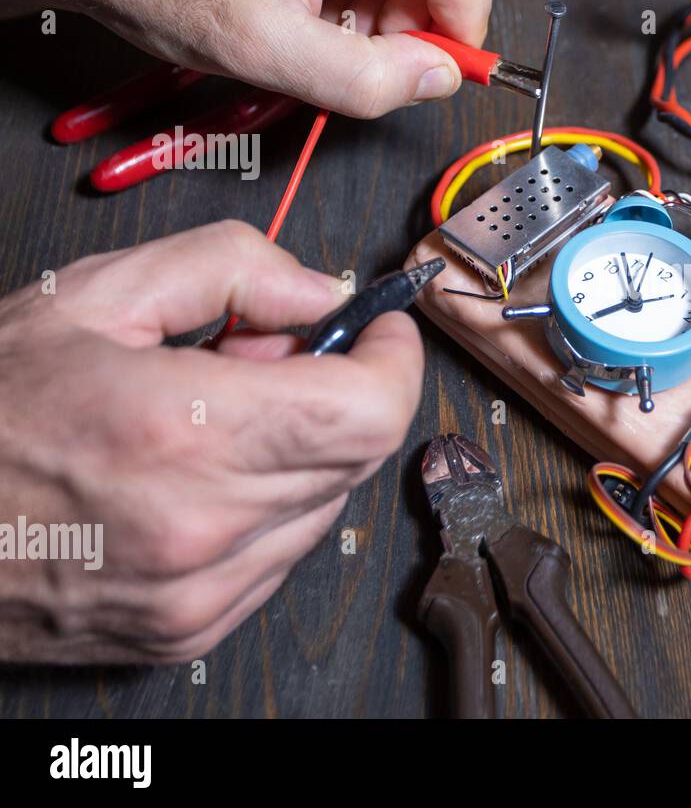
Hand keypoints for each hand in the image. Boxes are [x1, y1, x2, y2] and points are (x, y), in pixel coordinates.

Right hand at [0, 221, 422, 662]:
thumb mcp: (90, 297)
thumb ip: (228, 271)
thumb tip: (321, 291)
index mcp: (183, 433)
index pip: (369, 411)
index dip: (391, 360)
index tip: (380, 329)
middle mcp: (202, 527)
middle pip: (356, 455)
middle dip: (341, 391)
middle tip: (272, 355)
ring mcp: (196, 592)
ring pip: (325, 505)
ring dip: (304, 451)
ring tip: (219, 416)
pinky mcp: (186, 628)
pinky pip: (280, 555)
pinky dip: (268, 506)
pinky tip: (201, 474)